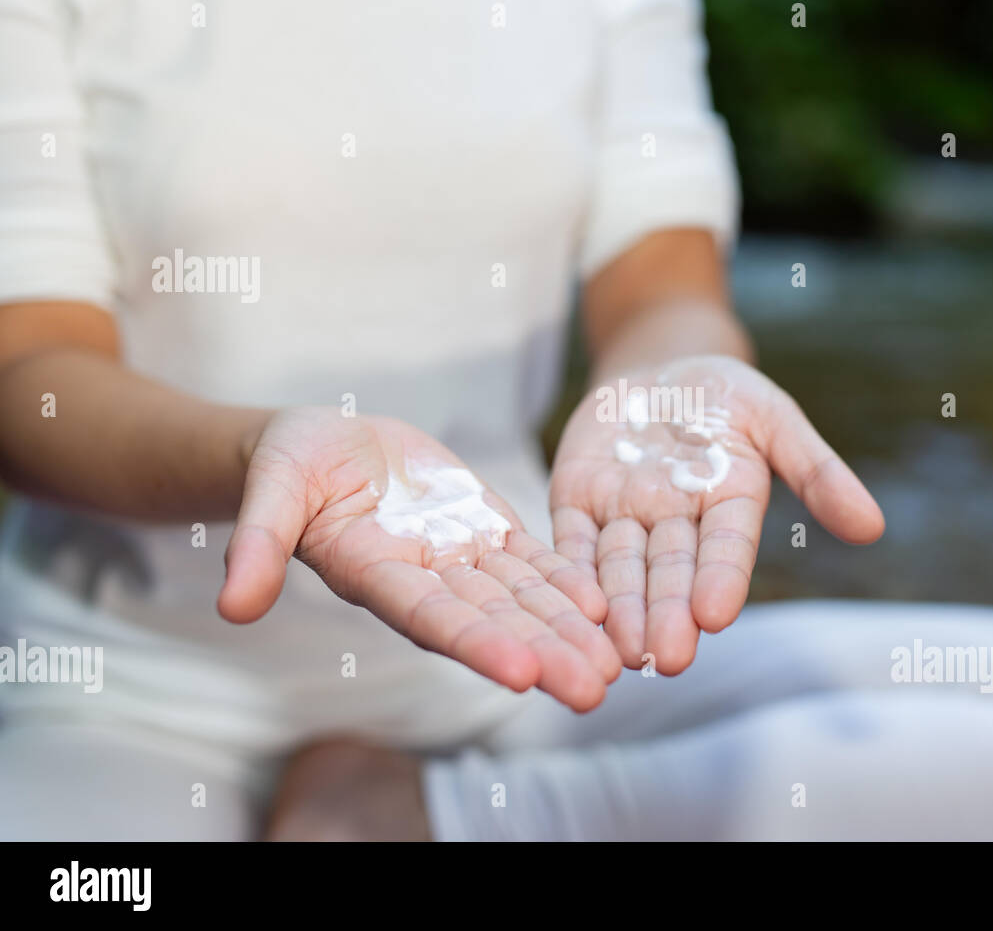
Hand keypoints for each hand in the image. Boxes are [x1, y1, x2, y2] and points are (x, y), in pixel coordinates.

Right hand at [217, 407, 618, 710]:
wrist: (323, 446)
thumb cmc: (288, 466)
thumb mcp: (269, 491)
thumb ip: (257, 545)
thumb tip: (232, 606)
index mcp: (373, 574)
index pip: (428, 615)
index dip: (474, 642)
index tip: (521, 673)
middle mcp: (425, 577)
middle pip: (490, 620)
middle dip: (543, 654)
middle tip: (594, 692)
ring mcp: (458, 555)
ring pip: (521, 597)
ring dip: (567, 630)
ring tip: (614, 668)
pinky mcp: (483, 528)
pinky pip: (530, 558)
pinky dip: (564, 581)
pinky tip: (602, 606)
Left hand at [550, 355, 884, 673]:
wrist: (656, 368)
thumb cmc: (726, 395)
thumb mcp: (774, 417)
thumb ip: (816, 471)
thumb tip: (873, 527)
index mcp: (728, 504)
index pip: (725, 548)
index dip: (720, 580)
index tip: (715, 616)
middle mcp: (676, 521)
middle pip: (670, 572)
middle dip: (667, 615)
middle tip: (665, 658)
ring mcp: (624, 513)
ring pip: (620, 568)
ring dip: (621, 610)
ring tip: (621, 650)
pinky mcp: (578, 501)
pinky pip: (573, 541)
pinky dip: (571, 571)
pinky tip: (571, 604)